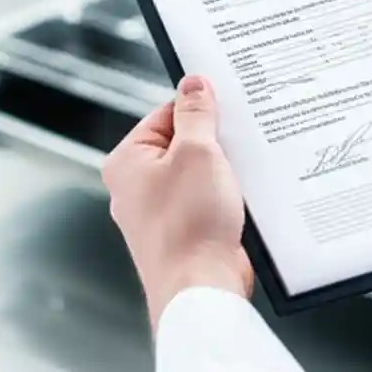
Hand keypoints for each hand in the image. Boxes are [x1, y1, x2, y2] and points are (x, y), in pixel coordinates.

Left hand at [103, 76, 252, 327]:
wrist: (200, 288)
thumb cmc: (189, 226)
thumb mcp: (197, 152)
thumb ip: (196, 113)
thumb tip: (194, 84)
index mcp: (127, 162)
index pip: (166, 114)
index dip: (200, 109)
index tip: (227, 108)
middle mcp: (137, 187)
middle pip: (183, 143)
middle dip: (216, 142)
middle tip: (238, 142)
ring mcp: (160, 212)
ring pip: (199, 174)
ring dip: (225, 171)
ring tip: (241, 174)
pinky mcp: (184, 232)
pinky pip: (208, 201)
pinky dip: (227, 196)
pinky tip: (244, 199)